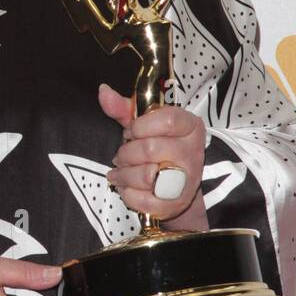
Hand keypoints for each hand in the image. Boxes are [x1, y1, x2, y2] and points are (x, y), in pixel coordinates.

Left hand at [98, 82, 207, 226]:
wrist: (176, 186)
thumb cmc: (159, 149)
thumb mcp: (146, 125)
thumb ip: (125, 108)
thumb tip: (103, 92)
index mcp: (190, 127)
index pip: (167, 120)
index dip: (140, 126)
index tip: (131, 131)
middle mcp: (192, 152)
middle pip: (149, 149)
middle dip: (126, 153)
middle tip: (122, 156)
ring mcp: (186, 180)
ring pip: (145, 175)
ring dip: (124, 174)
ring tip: (121, 171)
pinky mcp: (175, 204)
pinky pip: (143, 200)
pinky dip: (128, 194)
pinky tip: (127, 188)